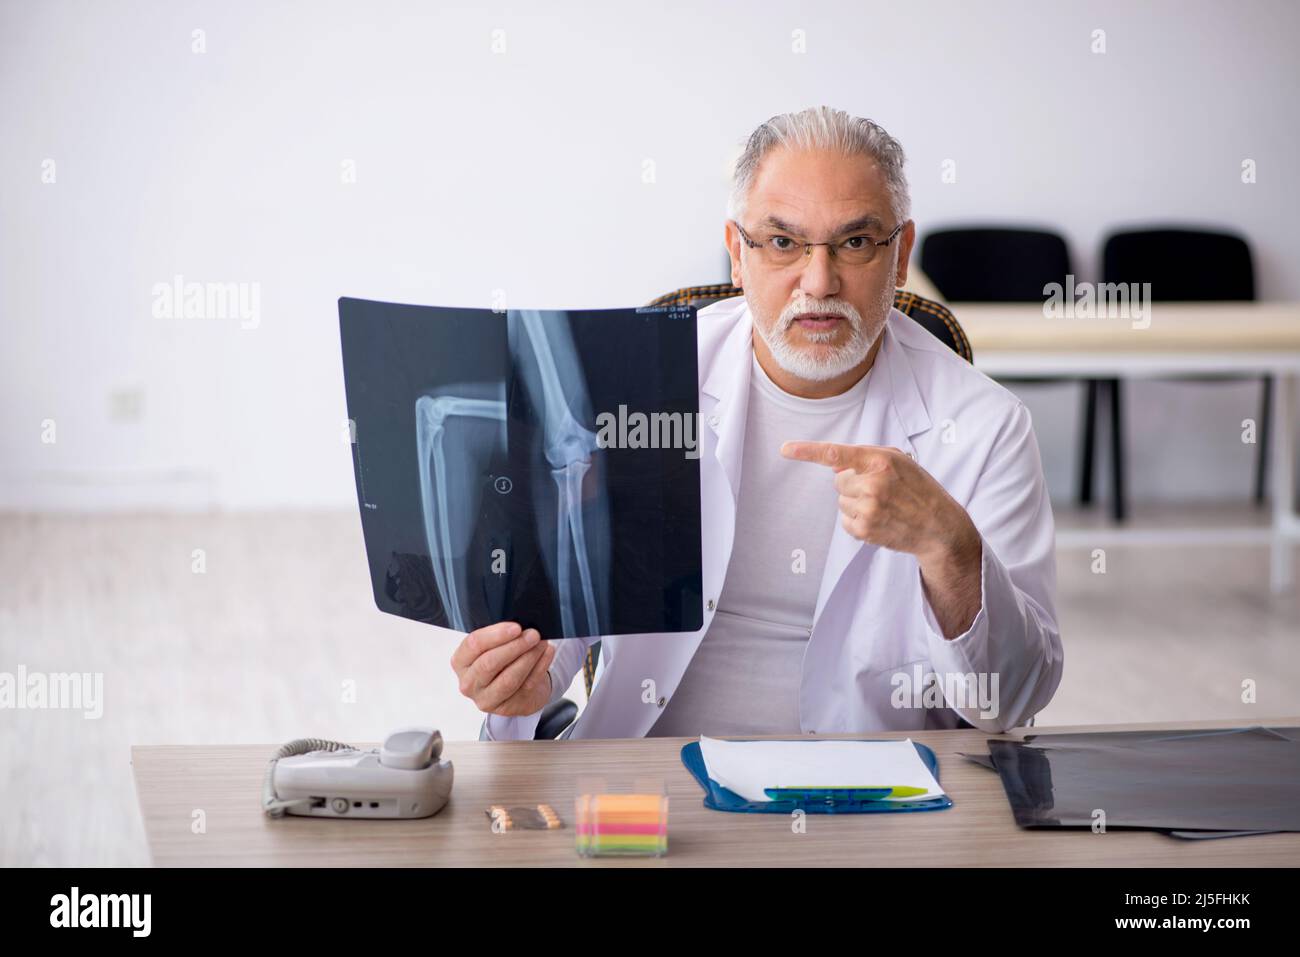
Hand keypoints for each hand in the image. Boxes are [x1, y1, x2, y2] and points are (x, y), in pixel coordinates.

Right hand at [451, 622, 556, 717]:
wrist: (513, 688)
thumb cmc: (501, 662)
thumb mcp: (491, 647)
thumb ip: (498, 637)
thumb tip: (520, 626)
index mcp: (461, 663)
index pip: (473, 645)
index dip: (496, 635)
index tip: (515, 627)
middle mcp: (469, 683)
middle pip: (490, 663)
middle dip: (514, 646)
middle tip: (532, 634)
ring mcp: (488, 699)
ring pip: (509, 678)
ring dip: (529, 657)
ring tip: (541, 643)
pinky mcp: (508, 707)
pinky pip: (527, 685)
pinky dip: (540, 667)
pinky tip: (546, 653)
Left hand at [779, 441, 981, 637]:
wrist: (939, 526)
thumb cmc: (918, 489)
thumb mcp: (900, 461)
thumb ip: (866, 458)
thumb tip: (834, 465)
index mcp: (881, 460)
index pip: (836, 453)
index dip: (808, 451)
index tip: (785, 449)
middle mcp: (873, 483)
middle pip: (838, 480)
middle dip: (852, 483)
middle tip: (879, 490)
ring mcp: (869, 508)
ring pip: (841, 501)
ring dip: (855, 502)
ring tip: (883, 506)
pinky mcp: (866, 529)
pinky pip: (845, 521)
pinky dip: (857, 520)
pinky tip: (880, 519)